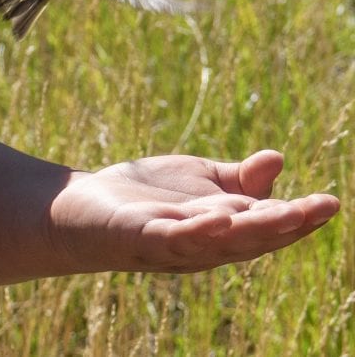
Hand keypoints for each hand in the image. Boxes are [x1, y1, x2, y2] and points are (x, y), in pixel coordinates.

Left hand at [49, 149, 338, 273]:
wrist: (77, 210)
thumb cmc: (142, 198)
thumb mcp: (197, 182)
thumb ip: (237, 178)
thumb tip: (278, 159)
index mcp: (222, 232)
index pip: (266, 228)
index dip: (299, 219)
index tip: (330, 202)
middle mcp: (203, 246)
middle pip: (251, 238)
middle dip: (287, 225)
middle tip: (321, 208)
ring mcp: (171, 246)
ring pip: (220, 242)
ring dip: (253, 229)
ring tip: (288, 213)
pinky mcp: (137, 240)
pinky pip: (171, 239)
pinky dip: (196, 232)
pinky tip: (217, 217)